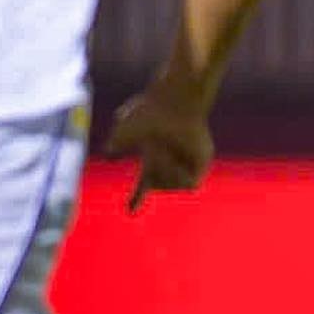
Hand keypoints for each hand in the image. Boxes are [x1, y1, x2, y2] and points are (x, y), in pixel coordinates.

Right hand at [104, 81, 213, 212]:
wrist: (174, 102)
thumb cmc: (148, 113)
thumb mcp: (124, 129)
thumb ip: (116, 144)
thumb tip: (110, 154)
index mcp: (153, 155)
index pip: (144, 183)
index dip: (136, 198)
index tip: (130, 211)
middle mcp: (171, 161)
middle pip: (154, 183)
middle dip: (151, 168)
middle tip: (156, 147)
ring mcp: (187, 162)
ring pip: (171, 187)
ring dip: (163, 170)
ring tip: (166, 149)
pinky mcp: (203, 163)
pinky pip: (190, 186)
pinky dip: (179, 174)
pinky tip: (177, 157)